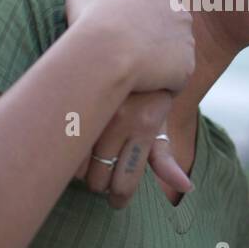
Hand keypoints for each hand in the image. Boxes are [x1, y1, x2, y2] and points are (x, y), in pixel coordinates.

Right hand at [64, 0, 193, 93]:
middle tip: (129, 63)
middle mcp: (181, 15)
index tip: (121, 44)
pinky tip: (142, 91)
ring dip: (158, 70)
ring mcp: (187, 43)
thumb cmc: (90, 21)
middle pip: (169, 36)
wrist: (106, 48)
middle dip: (153, 49)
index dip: (137, 31)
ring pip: (172, 61)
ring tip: (134, 79)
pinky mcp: (186, 69)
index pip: (154, 15)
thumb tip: (89, 3)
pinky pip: (173, 83)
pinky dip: (159, 88)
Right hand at [73, 90, 192, 208]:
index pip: (124, 182)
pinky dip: (67, 152)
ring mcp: (92, 107)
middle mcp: (119, 116)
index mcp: (145, 123)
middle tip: (103, 183)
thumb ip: (164, 157)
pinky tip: (74, 147)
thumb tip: (186, 188)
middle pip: (98, 179)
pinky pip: (62, 144)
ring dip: (82, 171)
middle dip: (100, 186)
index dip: (119, 197)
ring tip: (89, 163)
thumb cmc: (144, 91)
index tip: (116, 201)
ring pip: (77, 165)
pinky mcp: (72, 98)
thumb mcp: (156, 121)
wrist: (126, 46)